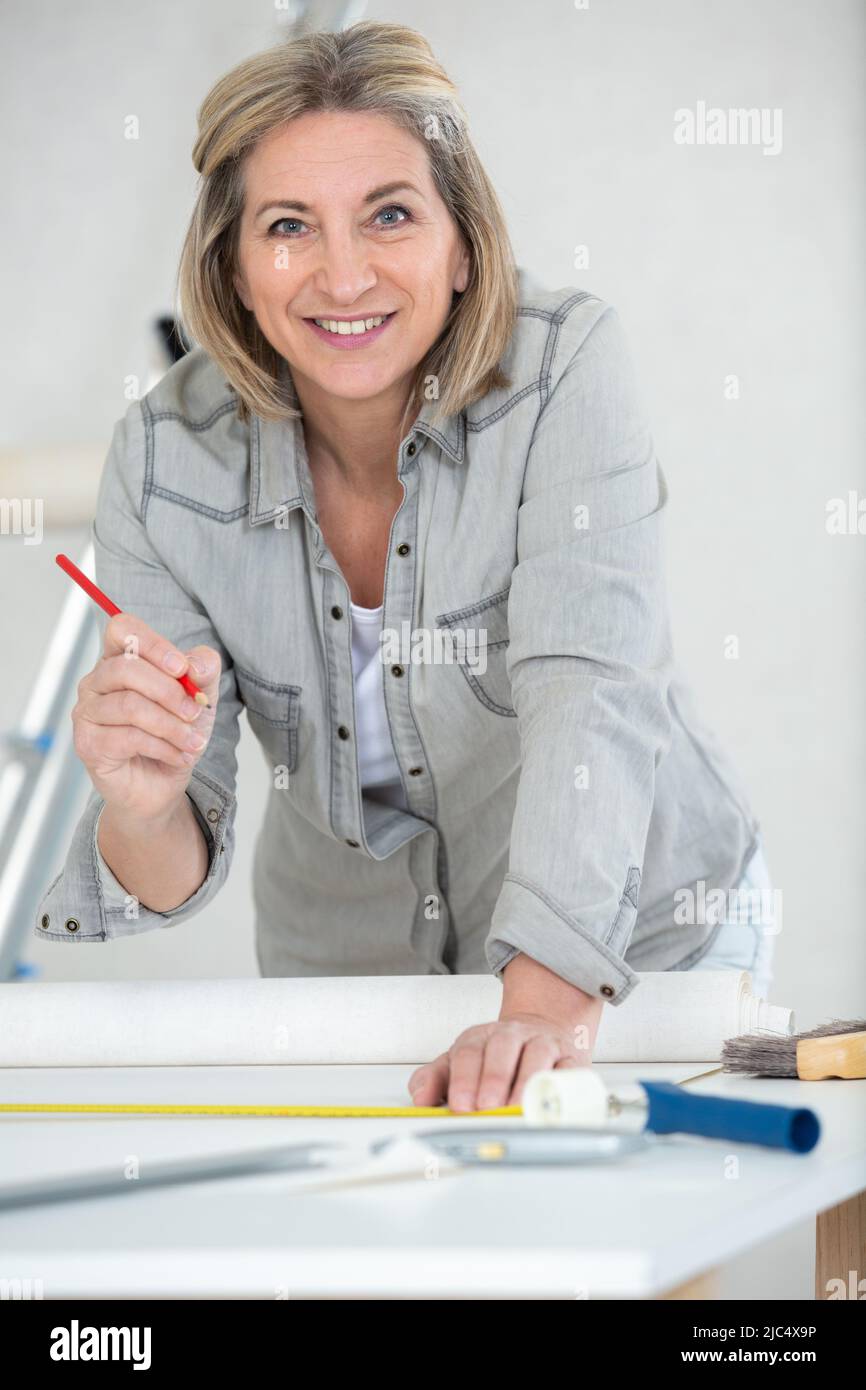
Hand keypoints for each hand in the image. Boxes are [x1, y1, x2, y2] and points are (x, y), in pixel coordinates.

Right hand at [72, 612, 221, 823]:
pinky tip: (179, 756)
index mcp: (120, 659)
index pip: (122, 629)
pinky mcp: (88, 744)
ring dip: (171, 726)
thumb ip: (203, 671)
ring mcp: (87, 713)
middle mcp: (96, 682)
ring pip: (129, 706)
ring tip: (194, 742)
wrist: (161, 785)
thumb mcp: (200, 698)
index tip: (182, 669)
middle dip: (170, 692)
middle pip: (125, 668)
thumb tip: (195, 665)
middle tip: (196, 713)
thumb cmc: (174, 734)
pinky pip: (127, 737)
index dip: (153, 644)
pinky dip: (164, 748)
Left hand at [407, 1011, 590, 1113]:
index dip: (463, 1080)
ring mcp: (543, 1044)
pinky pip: (568, 1068)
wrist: (541, 1031)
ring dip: (525, 1083)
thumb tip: (420, 1100)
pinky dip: (561, 1084)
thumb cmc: (495, 1058)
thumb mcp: (459, 1064)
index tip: (460, 1105)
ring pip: (536, 1055)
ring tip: (516, 1109)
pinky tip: (551, 1102)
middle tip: (486, 1108)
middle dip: (493, 1079)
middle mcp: (512, 1035)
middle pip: (501, 1049)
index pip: (468, 1053)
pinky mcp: (570, 1059)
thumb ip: (434, 1080)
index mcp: (480, 1037)